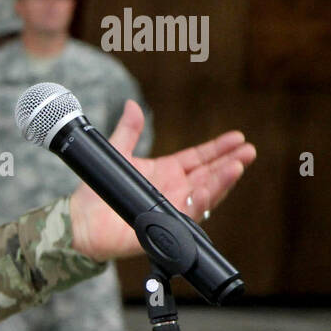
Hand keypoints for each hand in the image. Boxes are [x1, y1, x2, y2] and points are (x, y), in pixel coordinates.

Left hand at [68, 100, 256, 261]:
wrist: (82, 221)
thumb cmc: (98, 192)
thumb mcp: (117, 153)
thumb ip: (129, 130)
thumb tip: (132, 105)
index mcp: (167, 173)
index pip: (199, 158)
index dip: (218, 148)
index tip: (237, 137)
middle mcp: (175, 191)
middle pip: (209, 175)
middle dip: (230, 163)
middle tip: (249, 150)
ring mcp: (172, 208)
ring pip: (205, 194)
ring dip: (222, 181)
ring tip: (237, 165)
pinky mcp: (165, 224)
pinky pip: (188, 213)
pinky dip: (201, 201)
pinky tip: (211, 189)